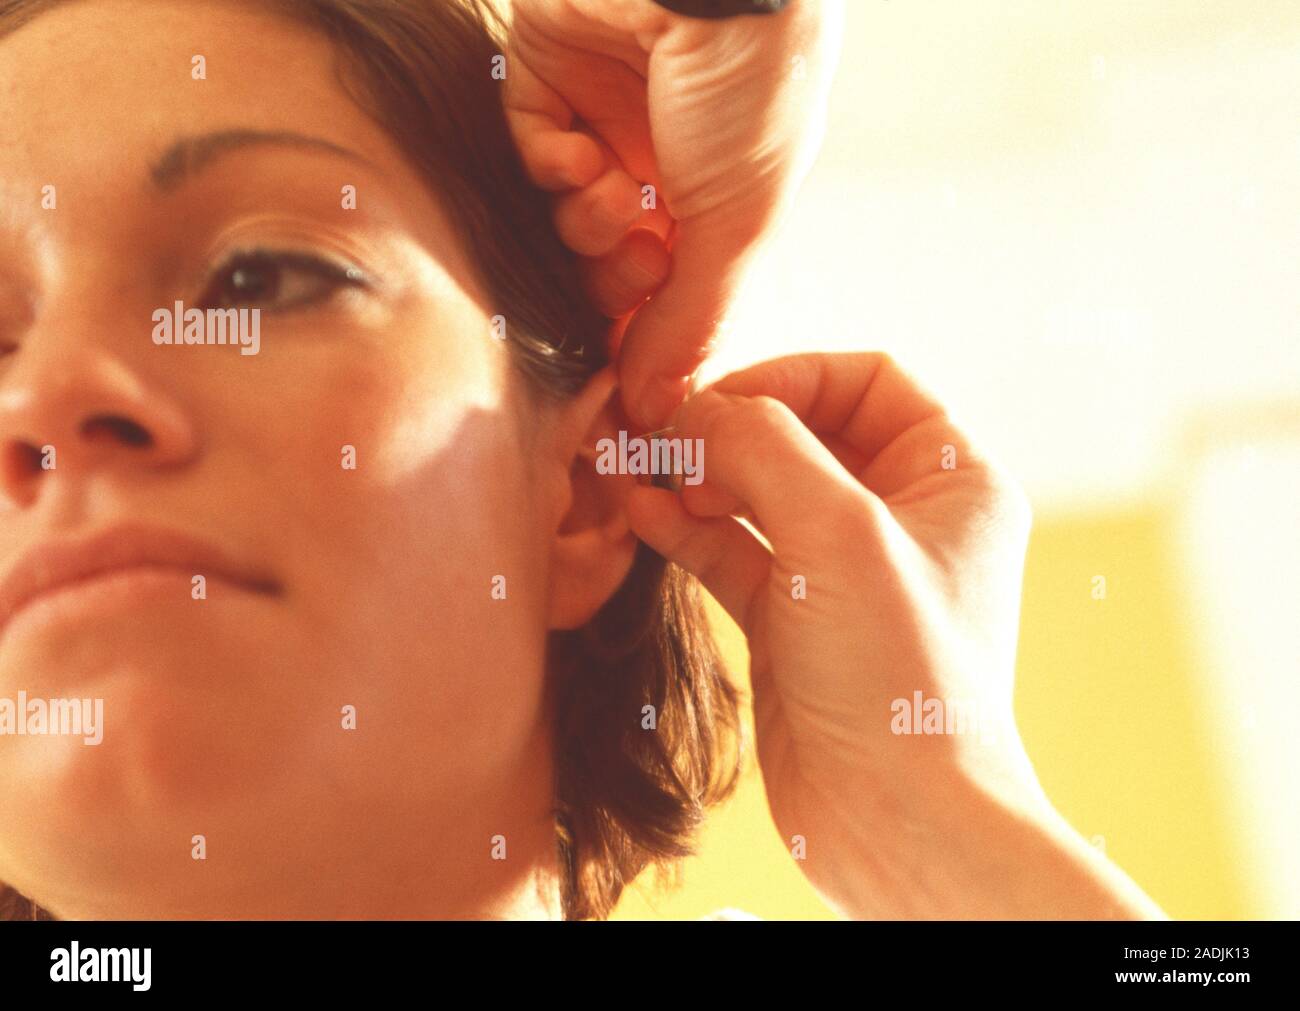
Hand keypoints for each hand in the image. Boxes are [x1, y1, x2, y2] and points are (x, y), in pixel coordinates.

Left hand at [504, 0, 843, 427]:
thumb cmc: (754, 81)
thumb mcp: (739, 220)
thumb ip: (693, 320)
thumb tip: (663, 409)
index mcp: (722, 191)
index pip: (671, 284)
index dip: (647, 326)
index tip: (631, 374)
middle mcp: (663, 158)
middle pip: (611, 258)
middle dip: (616, 279)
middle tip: (637, 264)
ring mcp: (605, 115)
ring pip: (567, 215)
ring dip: (584, 223)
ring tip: (612, 196)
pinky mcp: (550, 74)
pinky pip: (532, 151)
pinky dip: (550, 167)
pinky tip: (580, 155)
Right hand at [625, 352, 1166, 918]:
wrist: (896, 819)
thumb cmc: (901, 677)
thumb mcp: (839, 533)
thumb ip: (765, 448)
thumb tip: (700, 409)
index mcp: (951, 478)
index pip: (867, 382)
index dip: (789, 377)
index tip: (720, 402)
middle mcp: (902, 519)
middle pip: (804, 434)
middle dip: (731, 429)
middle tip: (667, 439)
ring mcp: (844, 572)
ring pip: (761, 493)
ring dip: (700, 477)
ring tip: (642, 470)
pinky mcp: (795, 622)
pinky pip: (736, 553)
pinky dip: (690, 529)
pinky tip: (644, 514)